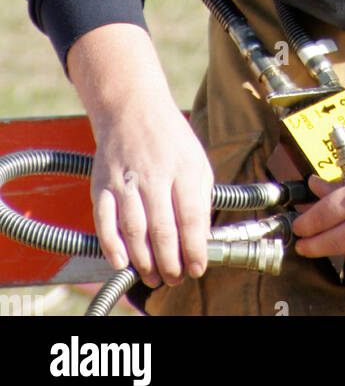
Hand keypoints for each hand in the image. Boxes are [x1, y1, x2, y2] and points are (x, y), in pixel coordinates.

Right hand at [67, 24, 212, 288]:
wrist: (132, 107)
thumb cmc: (170, 139)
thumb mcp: (197, 160)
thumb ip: (201, 197)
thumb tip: (201, 238)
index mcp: (184, 168)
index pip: (192, 217)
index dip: (195, 248)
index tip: (198, 268)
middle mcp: (154, 174)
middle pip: (163, 230)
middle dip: (171, 263)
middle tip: (175, 279)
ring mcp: (126, 180)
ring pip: (134, 230)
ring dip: (144, 261)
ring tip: (154, 277)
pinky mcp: (102, 184)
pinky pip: (104, 221)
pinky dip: (111, 246)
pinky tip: (122, 262)